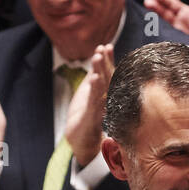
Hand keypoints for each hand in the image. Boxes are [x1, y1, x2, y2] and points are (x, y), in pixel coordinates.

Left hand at [65, 44, 113, 166]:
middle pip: (107, 79)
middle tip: (103, 48)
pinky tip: (93, 78)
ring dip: (100, 71)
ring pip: (102, 88)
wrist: (80, 144)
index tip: (106, 46)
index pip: (108, 75)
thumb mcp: (89, 97)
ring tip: (97, 56)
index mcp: (105, 96)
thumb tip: (96, 63)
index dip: (108, 60)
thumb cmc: (85, 120)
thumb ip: (94, 82)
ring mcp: (100, 110)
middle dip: (105, 63)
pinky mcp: (92, 119)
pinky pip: (94, 103)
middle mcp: (106, 102)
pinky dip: (94, 90)